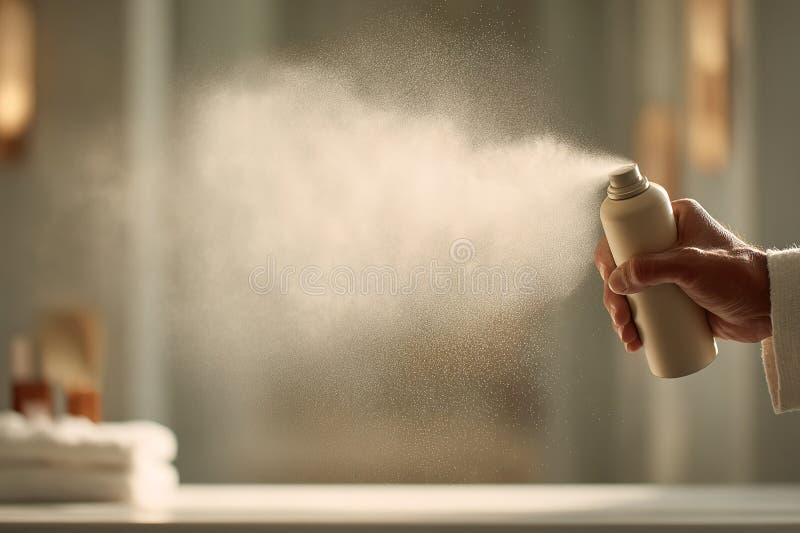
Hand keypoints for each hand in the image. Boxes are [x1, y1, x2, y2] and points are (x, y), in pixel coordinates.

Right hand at [594, 198, 771, 350]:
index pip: (627, 232)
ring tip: (629, 336)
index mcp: (673, 221)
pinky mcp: (674, 297)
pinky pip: (645, 308)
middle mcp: (667, 245)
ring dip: (621, 315)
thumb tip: (615, 283)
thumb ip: (652, 268)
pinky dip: (635, 325)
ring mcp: (669, 273)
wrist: (768, 308)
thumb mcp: (691, 266)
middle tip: (620, 317)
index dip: (610, 256)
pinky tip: (633, 339)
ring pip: (630, 291)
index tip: (610, 280)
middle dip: (614, 296)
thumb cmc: (739, 276)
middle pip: (623, 266)